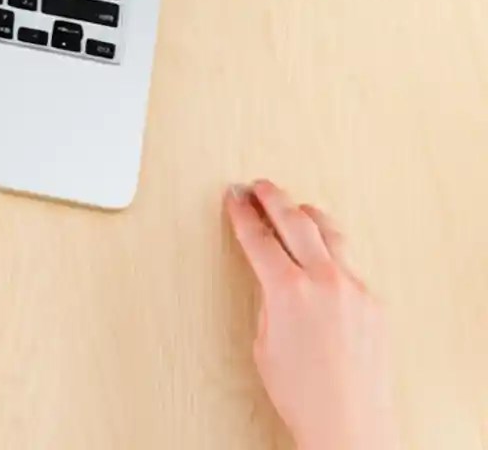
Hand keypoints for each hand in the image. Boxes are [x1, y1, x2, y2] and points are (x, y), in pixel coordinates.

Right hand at [224, 180, 399, 449]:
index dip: (242, 214)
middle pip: (295, 221)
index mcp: (289, 290)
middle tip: (260, 186)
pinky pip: (349, 265)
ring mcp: (355, 289)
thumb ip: (270, 300)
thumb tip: (275, 279)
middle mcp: (326, 281)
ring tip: (297, 206)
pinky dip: (332, 253)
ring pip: (331, 234)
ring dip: (309, 215)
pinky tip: (323, 252)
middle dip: (274, 199)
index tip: (235, 198)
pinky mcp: (374, 303)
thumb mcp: (265, 340)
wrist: (348, 421)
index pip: (259, 238)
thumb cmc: (302, 393)